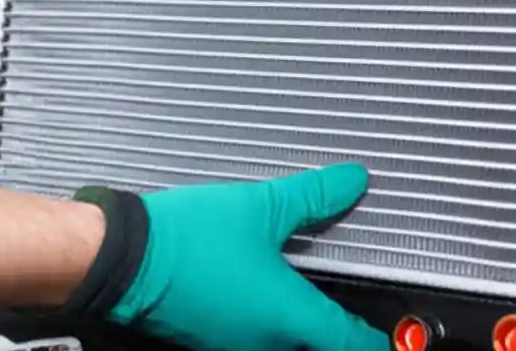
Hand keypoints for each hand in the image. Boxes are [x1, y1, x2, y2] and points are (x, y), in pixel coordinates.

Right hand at [68, 164, 388, 350]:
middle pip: (318, 349)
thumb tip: (354, 180)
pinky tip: (261, 293)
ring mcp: (233, 346)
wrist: (120, 258)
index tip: (395, 337)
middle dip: (338, 335)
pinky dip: (267, 324)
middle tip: (354, 318)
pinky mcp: (207, 341)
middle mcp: (265, 344)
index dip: (379, 341)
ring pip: (283, 346)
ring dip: (300, 328)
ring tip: (308, 299)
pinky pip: (251, 339)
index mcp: (289, 319)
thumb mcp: (261, 207)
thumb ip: (315, 196)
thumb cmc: (187, 241)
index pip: (352, 343)